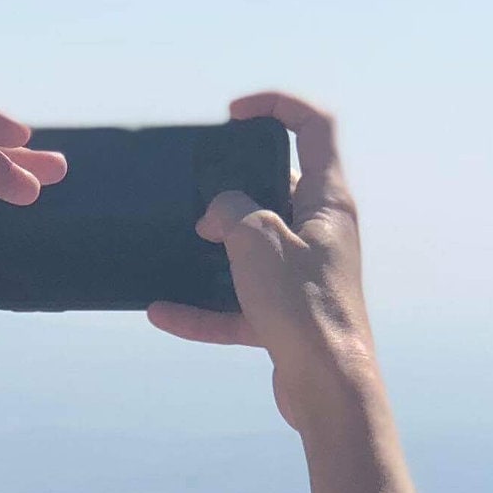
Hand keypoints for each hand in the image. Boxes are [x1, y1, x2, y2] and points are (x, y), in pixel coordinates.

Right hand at [146, 91, 379, 433]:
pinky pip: (236, 304)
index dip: (277, 106)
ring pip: (253, 248)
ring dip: (215, 250)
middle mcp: (320, 233)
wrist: (327, 386)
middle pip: (278, 189)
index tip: (234, 114)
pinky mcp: (286, 316)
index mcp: (328, 200)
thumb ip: (232, 210)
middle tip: (198, 191)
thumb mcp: (258, 239)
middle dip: (234, 188)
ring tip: (178, 244)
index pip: (314, 127)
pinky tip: (164, 311)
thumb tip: (216, 214)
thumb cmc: (306, 306)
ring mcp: (303, 275)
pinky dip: (203, 308)